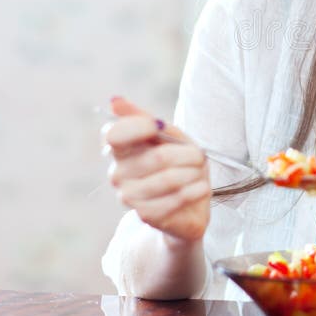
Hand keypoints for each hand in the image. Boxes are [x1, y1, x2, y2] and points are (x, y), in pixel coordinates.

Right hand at [103, 97, 210, 242]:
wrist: (191, 199)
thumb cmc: (179, 161)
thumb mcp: (169, 135)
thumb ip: (144, 118)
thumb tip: (114, 100)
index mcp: (118, 148)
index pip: (113, 134)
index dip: (140, 127)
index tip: (160, 126)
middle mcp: (117, 173)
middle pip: (157, 157)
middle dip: (189, 155)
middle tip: (200, 156)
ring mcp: (128, 196)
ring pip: (169, 179)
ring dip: (194, 173)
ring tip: (200, 173)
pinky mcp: (145, 215)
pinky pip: (175, 199)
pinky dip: (195, 191)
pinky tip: (201, 188)